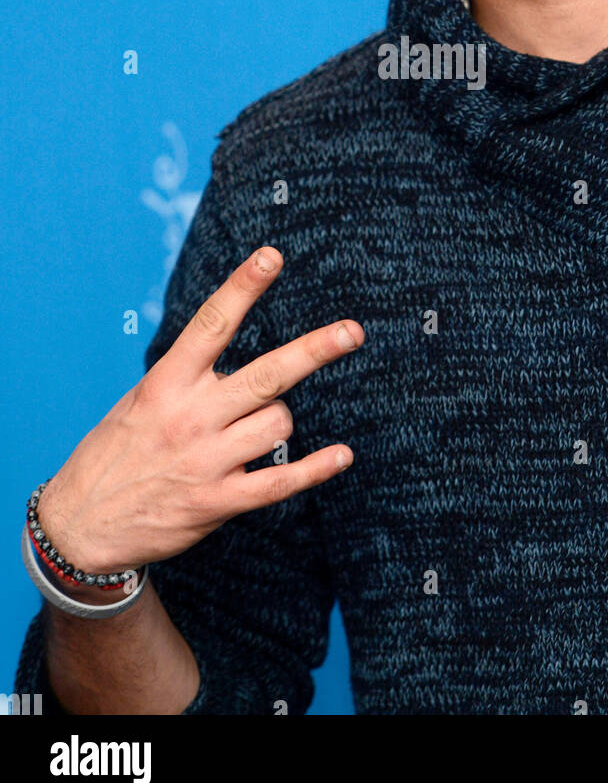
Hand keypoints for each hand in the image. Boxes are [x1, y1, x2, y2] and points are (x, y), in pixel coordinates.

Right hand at [36, 247, 361, 573]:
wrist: (80, 525)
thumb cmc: (116, 453)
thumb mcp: (141, 400)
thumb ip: (189, 376)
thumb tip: (235, 346)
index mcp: (166, 383)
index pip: (211, 324)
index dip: (243, 287)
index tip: (271, 256)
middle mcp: (189, 416)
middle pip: (267, 374)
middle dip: (315, 350)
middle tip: (353, 331)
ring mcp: (205, 461)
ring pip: (278, 423)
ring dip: (279, 422)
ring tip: (252, 432)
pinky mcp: (216, 502)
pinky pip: (279, 481)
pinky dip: (315, 469)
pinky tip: (343, 455)